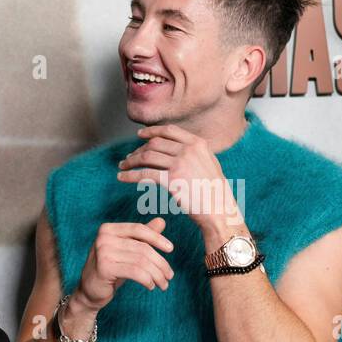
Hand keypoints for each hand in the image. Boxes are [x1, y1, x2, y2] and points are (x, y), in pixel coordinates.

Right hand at [74, 217, 174, 311]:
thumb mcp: (127, 252)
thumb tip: (161, 221)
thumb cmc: (111, 269)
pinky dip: (147, 279)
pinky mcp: (104, 268)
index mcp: (108, 229)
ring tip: (163, 284)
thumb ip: (142, 237)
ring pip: (141, 261)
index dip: (157, 238)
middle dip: (160, 263)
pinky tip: (150, 286)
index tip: (170, 249)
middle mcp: (104, 237)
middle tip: (169, 276)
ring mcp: (102, 252)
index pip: (138, 229)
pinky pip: (135, 271)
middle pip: (142, 248)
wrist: (89, 291)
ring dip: (157, 274)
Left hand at [116, 124, 241, 233]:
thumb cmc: (214, 192)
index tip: (140, 135)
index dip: (152, 131)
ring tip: (123, 166)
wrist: (220, 210)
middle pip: (155, 144)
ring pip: (147, 157)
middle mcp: (188, 150)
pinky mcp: (171, 180)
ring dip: (131, 161)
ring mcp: (180, 164)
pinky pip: (144, 174)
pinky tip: (122, 178)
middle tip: (129, 157)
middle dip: (138, 149)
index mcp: (198, 143)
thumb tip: (176, 149)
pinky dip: (130, 175)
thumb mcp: (209, 164)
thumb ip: (194, 153)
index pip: (169, 131)